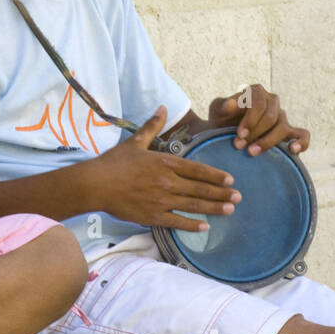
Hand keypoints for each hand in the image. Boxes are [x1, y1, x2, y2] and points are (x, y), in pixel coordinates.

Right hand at [89, 107, 239, 231]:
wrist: (95, 184)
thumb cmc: (114, 162)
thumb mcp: (135, 142)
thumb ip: (153, 126)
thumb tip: (163, 107)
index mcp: (165, 162)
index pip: (197, 169)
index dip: (216, 175)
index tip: (230, 179)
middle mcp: (168, 182)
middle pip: (200, 188)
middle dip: (222, 193)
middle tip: (238, 197)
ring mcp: (161, 200)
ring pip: (193, 205)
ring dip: (214, 208)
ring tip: (229, 210)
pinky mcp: (153, 216)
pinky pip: (177, 222)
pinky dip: (192, 225)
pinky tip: (205, 226)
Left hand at [209, 84, 310, 156]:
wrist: (222, 131)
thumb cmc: (220, 119)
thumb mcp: (216, 110)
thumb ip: (223, 106)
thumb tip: (231, 104)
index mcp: (256, 92)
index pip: (259, 104)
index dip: (250, 120)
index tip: (239, 135)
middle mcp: (272, 101)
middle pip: (271, 117)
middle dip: (255, 133)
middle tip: (238, 146)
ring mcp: (281, 116)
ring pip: (283, 127)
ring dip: (268, 142)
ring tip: (252, 153)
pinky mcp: (288, 131)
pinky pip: (302, 134)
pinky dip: (301, 142)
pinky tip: (293, 150)